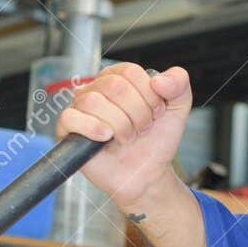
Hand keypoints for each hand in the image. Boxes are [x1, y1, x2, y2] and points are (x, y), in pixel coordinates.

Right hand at [55, 63, 191, 208]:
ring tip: (127, 138)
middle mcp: (97, 89)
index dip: (148, 95)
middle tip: (142, 129)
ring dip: (120, 125)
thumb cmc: (155, 141)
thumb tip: (159, 80)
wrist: (147, 174)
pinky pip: (70, 118)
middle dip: (137, 113)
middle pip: (113, 86)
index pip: (130, 72)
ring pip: (94, 102)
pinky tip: (106, 137)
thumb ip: (178, 84)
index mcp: (119, 78)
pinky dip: (92, 128)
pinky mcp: (68, 130)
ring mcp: (80, 109)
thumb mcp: (177, 108)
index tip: (156, 113)